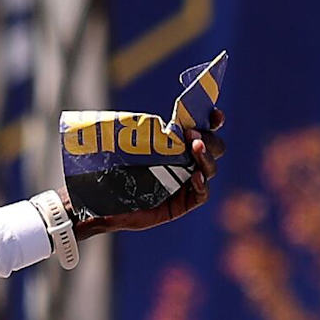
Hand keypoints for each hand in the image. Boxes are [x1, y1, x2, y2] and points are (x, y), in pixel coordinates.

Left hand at [75, 71, 227, 235]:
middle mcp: (188, 161)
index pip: (202, 128)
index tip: (215, 113)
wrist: (104, 206)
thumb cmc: (113, 172)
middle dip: (208, 139)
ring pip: (209, 168)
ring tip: (195, 147)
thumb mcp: (124, 152)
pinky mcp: (185, 203)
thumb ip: (136, 140)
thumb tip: (141, 126)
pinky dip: (201, 184)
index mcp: (177, 144)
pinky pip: (201, 194)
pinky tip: (195, 176)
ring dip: (205, 157)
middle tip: (192, 134)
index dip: (212, 120)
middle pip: (213, 147)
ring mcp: (188, 182)